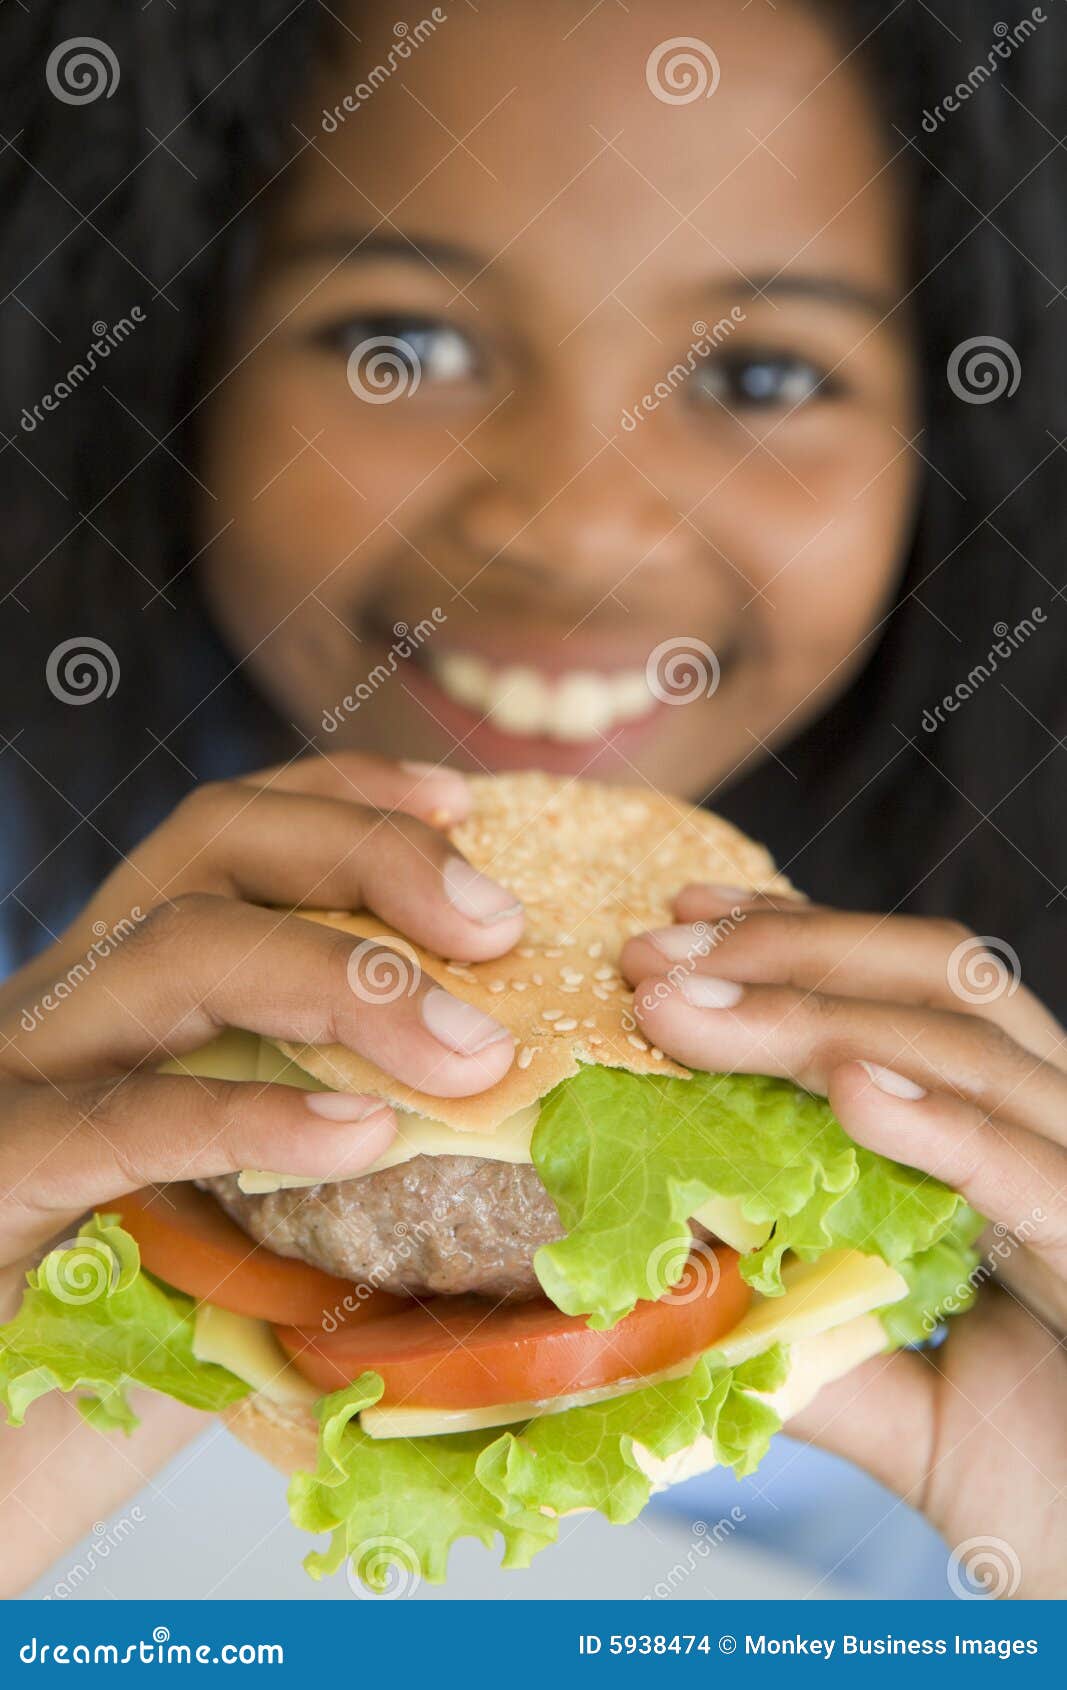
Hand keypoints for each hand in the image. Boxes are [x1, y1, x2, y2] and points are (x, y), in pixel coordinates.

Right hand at [0, 751, 521, 1591]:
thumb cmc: (136, 1324)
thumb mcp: (253, 1200)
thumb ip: (351, 1126)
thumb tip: (518, 1100)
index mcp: (130, 986)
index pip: (231, 833)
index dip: (348, 797)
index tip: (462, 809)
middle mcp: (67, 1002)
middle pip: (210, 847)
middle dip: (371, 859)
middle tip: (500, 929)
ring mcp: (18, 1079)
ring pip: (173, 953)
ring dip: (342, 984)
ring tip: (471, 1054)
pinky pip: (123, 1119)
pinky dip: (252, 1115)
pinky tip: (362, 1136)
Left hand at [622, 887, 1066, 1598]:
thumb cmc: (1051, 1498)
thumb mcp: (903, 1412)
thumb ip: (808, 1344)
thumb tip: (672, 1289)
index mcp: (1014, 1145)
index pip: (909, 999)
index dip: (796, 945)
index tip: (673, 931)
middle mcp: (1063, 1137)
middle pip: (939, 984)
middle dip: (784, 955)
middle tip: (652, 960)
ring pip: (973, 1052)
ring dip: (815, 1019)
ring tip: (690, 1014)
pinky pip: (1037, 1177)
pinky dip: (943, 1127)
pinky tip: (852, 1095)